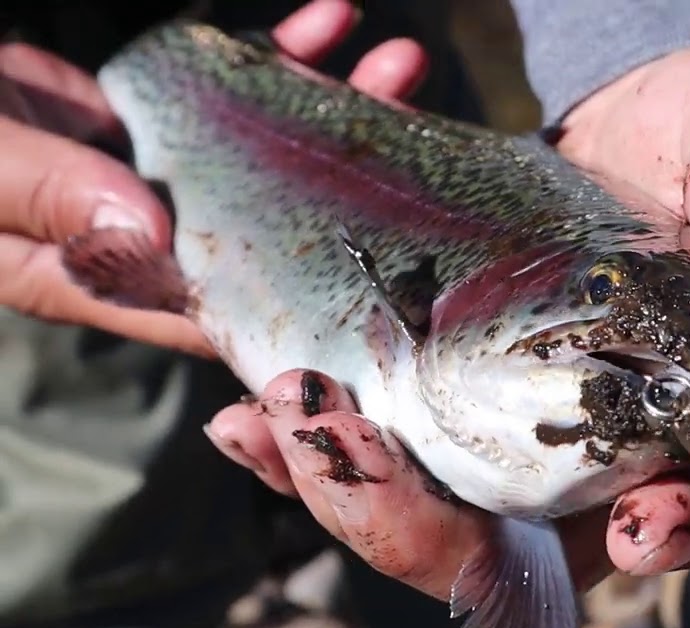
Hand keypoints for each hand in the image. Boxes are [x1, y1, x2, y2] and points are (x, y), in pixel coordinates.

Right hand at [0, 0, 426, 355]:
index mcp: (103, 274)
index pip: (225, 311)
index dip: (311, 303)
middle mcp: (148, 234)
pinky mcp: (153, 116)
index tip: (393, 275)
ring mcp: (157, 173)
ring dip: (337, 107)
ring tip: (398, 62)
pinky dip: (279, 56)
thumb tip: (152, 236)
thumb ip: (48, 197)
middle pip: (276, 225)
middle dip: (355, 183)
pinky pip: (231, 91)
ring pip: (270, 154)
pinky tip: (328, 18)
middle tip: (414, 124)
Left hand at [205, 47, 689, 599]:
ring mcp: (531, 437)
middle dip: (436, 529)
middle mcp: (618, 452)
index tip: (638, 531)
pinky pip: (398, 456)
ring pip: (446, 516)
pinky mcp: (466, 403)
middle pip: (539, 545)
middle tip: (350, 459)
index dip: (678, 530)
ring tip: (273, 428)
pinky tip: (256, 411)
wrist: (643, 120)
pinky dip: (328, 447)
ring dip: (354, 495)